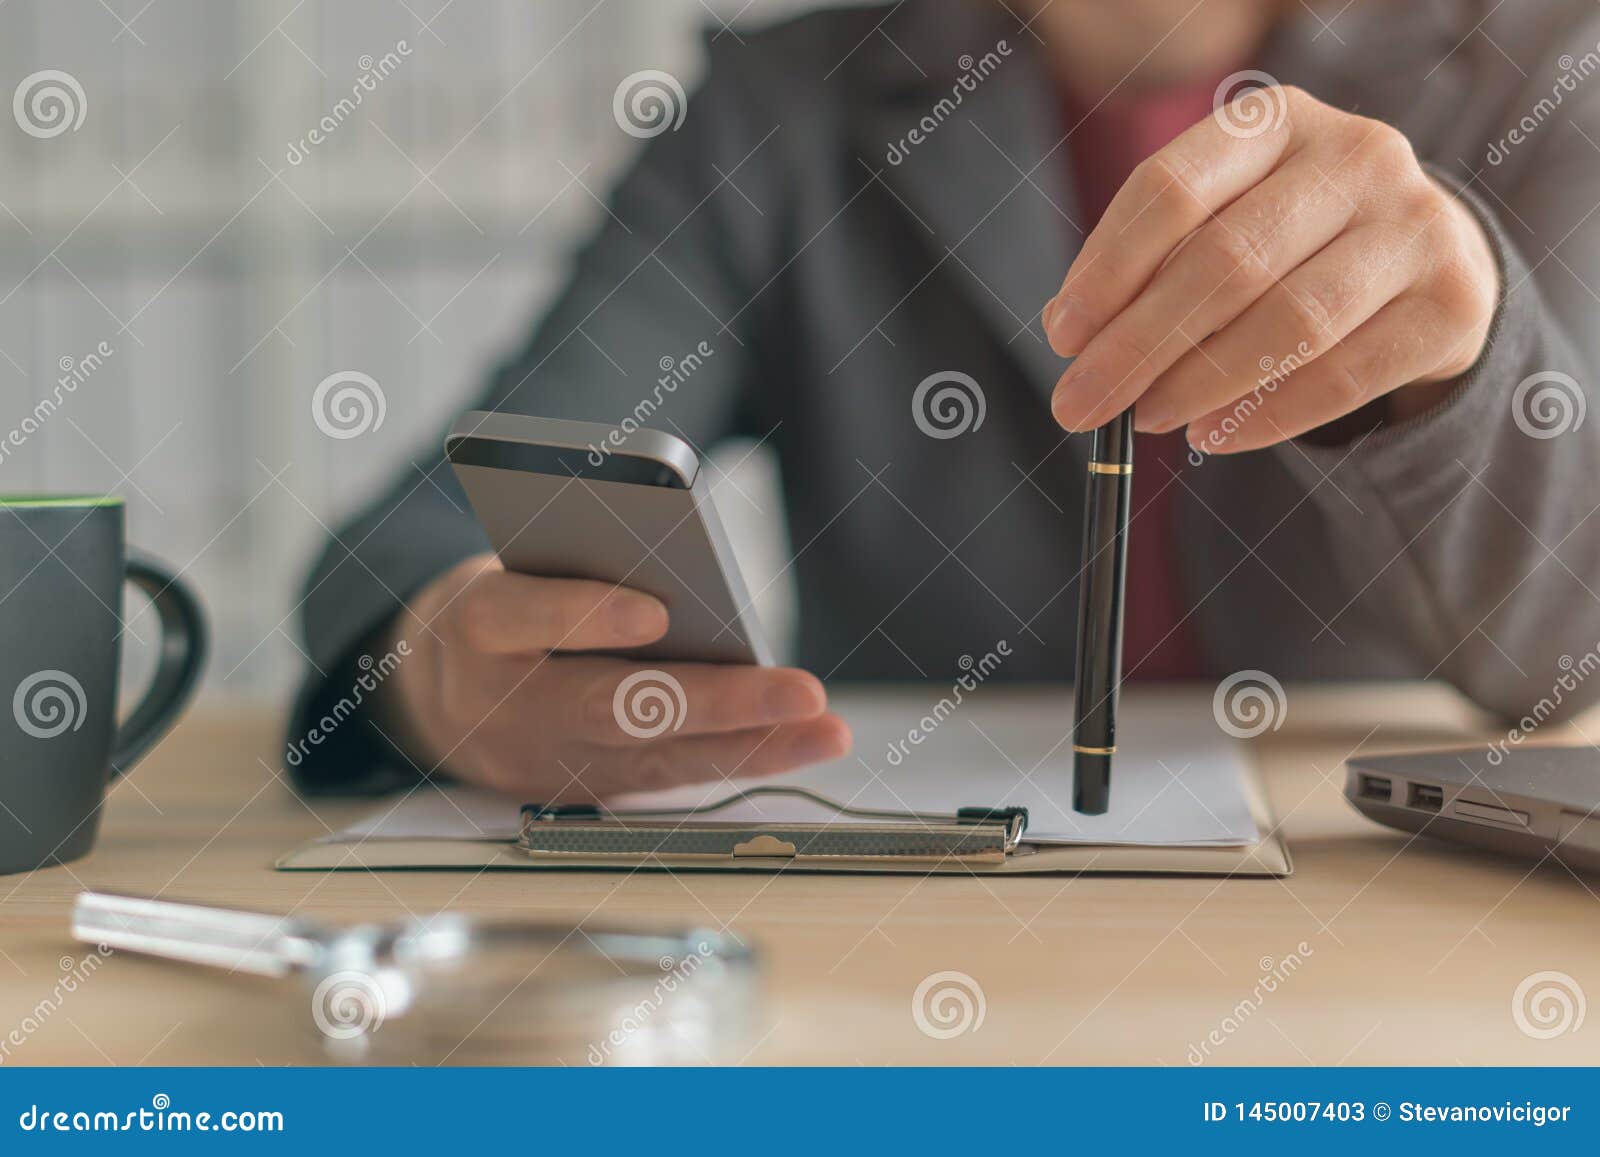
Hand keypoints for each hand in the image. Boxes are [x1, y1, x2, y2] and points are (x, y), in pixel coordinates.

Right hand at [378, 554, 850, 800]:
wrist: (437, 693)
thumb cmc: (503, 605)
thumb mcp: (514, 568)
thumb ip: (575, 571)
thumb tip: (685, 570)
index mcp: (473, 626)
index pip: (519, 616)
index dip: (584, 615)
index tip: (654, 610)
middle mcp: (504, 705)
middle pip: (609, 708)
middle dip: (713, 702)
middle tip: (800, 691)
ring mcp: (543, 761)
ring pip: (652, 759)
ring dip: (749, 746)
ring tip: (826, 728)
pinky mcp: (581, 792)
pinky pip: (669, 780)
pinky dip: (739, 762)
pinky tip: (801, 743)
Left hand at [1042, 85, 1499, 453]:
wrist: (1425, 264)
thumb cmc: (1292, 245)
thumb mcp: (1223, 224)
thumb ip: (1151, 265)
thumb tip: (1072, 334)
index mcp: (1277, 121)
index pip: (1174, 188)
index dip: (1108, 268)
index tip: (1063, 336)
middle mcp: (1356, 156)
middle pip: (1225, 260)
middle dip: (1138, 344)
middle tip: (1081, 405)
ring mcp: (1414, 226)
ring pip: (1289, 319)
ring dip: (1199, 382)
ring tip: (1146, 419)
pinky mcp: (1449, 303)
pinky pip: (1343, 375)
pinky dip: (1265, 416)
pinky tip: (1211, 435)